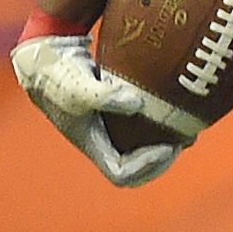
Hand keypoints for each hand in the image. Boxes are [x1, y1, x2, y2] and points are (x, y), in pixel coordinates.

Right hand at [10, 32, 182, 186]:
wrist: (45, 57)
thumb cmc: (58, 75)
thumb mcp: (78, 87)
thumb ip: (103, 96)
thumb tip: (136, 103)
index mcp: (92, 144)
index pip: (122, 173)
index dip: (147, 167)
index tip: (167, 146)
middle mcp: (101, 141)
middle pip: (136, 170)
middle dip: (161, 161)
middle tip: (183, 141)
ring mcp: (108, 127)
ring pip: (141, 149)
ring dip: (164, 144)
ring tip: (187, 130)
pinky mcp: (114, 110)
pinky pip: (141, 127)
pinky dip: (159, 123)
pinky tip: (176, 105)